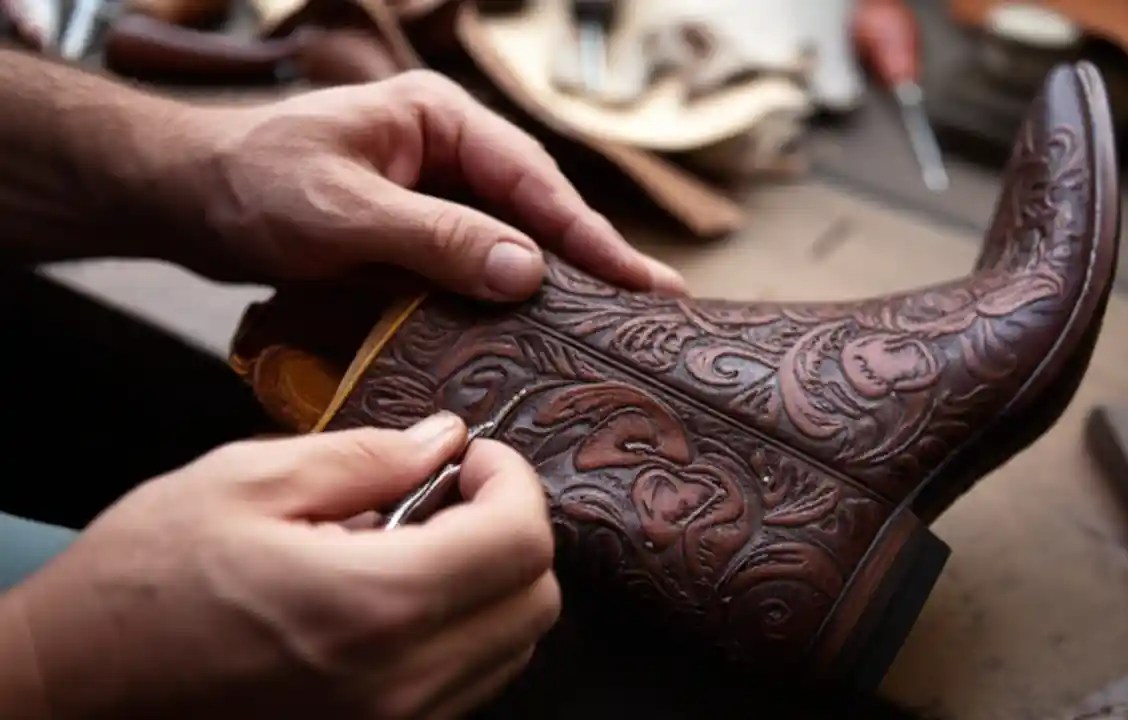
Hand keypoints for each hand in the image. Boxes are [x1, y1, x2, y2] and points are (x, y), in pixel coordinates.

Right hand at [0, 414, 559, 719]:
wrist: (69, 696)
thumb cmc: (139, 587)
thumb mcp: (245, 483)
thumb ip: (367, 456)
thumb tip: (445, 440)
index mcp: (373, 606)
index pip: (520, 541)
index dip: (511, 481)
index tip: (472, 457)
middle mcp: (400, 684)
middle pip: (534, 601)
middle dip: (508, 530)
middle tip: (447, 493)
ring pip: (508, 648)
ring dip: (485, 583)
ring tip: (409, 545)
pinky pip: (464, 686)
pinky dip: (456, 631)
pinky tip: (389, 598)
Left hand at [142, 70, 685, 299]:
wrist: (185, 199)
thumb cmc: (252, 187)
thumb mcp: (344, 212)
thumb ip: (435, 238)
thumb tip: (525, 270)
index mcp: (437, 119)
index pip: (530, 180)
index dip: (587, 235)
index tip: (638, 280)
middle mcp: (446, 151)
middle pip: (537, 208)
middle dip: (594, 257)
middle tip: (660, 304)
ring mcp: (433, 192)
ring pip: (512, 239)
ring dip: (561, 280)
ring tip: (621, 322)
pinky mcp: (416, 232)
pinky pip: (477, 263)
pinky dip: (511, 295)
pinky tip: (543, 328)